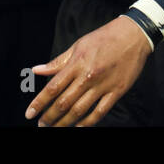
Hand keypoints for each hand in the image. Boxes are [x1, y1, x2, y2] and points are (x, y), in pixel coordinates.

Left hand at [26, 16, 150, 125]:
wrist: (134, 35)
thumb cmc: (104, 38)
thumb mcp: (78, 45)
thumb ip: (58, 62)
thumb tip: (36, 70)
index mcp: (76, 63)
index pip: (53, 87)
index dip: (39, 103)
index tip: (29, 113)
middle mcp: (88, 76)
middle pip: (64, 102)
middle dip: (50, 117)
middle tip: (41, 125)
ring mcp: (103, 85)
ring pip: (80, 110)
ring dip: (65, 123)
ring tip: (56, 129)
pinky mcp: (116, 91)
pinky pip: (100, 112)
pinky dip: (88, 123)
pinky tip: (79, 127)